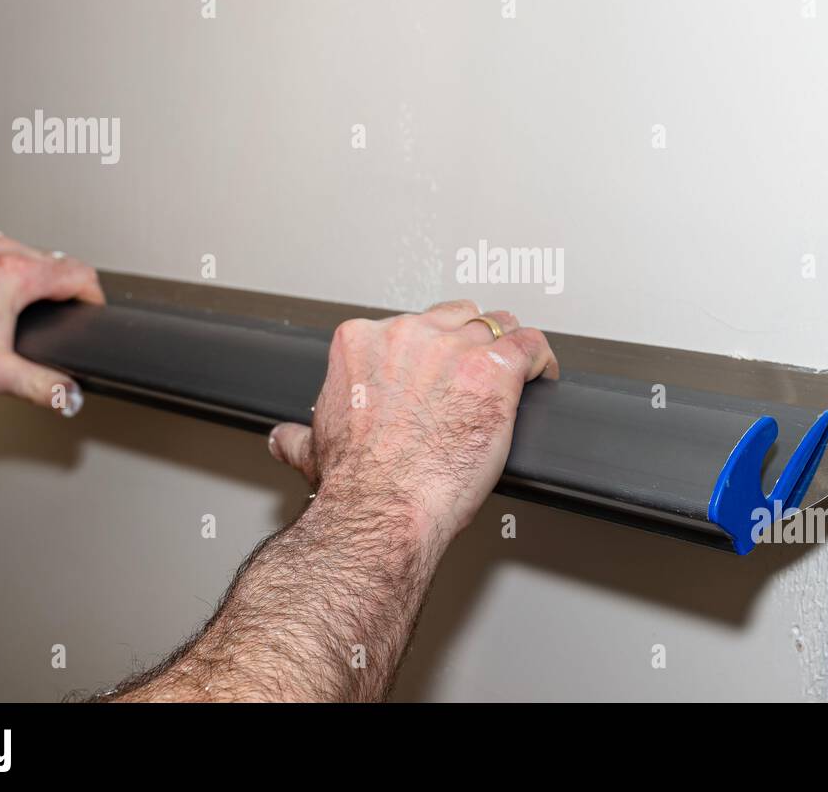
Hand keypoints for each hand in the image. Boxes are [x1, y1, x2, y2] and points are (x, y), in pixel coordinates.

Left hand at [0, 230, 104, 411]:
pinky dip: (24, 272)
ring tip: (39, 307)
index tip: (91, 312)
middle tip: (63, 318)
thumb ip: (40, 386)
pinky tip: (14, 295)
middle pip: (62, 264)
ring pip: (41, 257)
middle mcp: (3, 252)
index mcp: (15, 273)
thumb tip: (70, 395)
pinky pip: (19, 253)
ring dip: (46, 281)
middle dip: (68, 292)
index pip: (80, 273)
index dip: (94, 297)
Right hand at [268, 301, 559, 550]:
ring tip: (514, 376)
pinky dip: (541, 359)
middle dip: (466, 343)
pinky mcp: (495, 368)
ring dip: (504, 348)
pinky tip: (542, 375)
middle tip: (473, 377)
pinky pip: (531, 343)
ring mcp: (453, 348)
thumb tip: (285, 439)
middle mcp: (408, 335)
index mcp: (361, 343)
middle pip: (454, 317)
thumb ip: (300, 436)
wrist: (383, 509)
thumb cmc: (357, 484)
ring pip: (495, 324)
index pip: (411, 324)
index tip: (435, 375)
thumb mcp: (314, 451)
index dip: (430, 349)